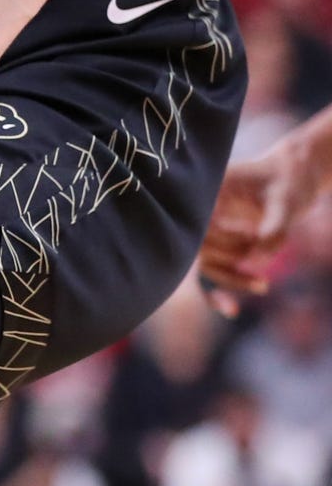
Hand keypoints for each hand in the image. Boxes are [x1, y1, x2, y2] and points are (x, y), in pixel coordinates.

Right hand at [198, 140, 320, 316]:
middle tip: (259, 278)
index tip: (211, 266)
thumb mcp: (287, 200)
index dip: (196, 249)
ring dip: (230, 279)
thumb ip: (274, 228)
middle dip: (226, 266)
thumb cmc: (289, 181)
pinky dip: (222, 288)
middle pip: (196, 249)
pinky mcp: (215, 243)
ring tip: (263, 286)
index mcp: (205, 194)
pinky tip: (232, 310)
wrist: (293, 175)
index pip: (191, 226)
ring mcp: (204, 229)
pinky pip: (211, 270)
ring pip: (204, 264)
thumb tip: (258, 259)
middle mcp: (198, 213)